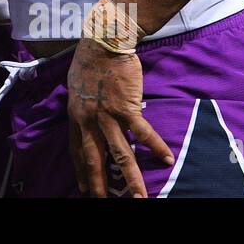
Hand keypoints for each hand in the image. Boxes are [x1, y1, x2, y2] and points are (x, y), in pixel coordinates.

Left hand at [66, 38, 173, 196]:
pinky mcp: (127, 107)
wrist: (103, 42)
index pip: (76, 151)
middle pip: (93, 159)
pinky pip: (144, 133)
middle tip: (102, 201)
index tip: (84, 188)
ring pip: (120, 154)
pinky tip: (167, 159)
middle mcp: (88, 120)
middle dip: (98, 184)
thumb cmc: (90, 61)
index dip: (81, 171)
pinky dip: (156, 147)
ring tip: (139, 197)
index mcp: (76, 115)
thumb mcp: (77, 87)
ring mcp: (107, 116)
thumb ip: (82, 106)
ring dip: (130, 178)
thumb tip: (87, 118)